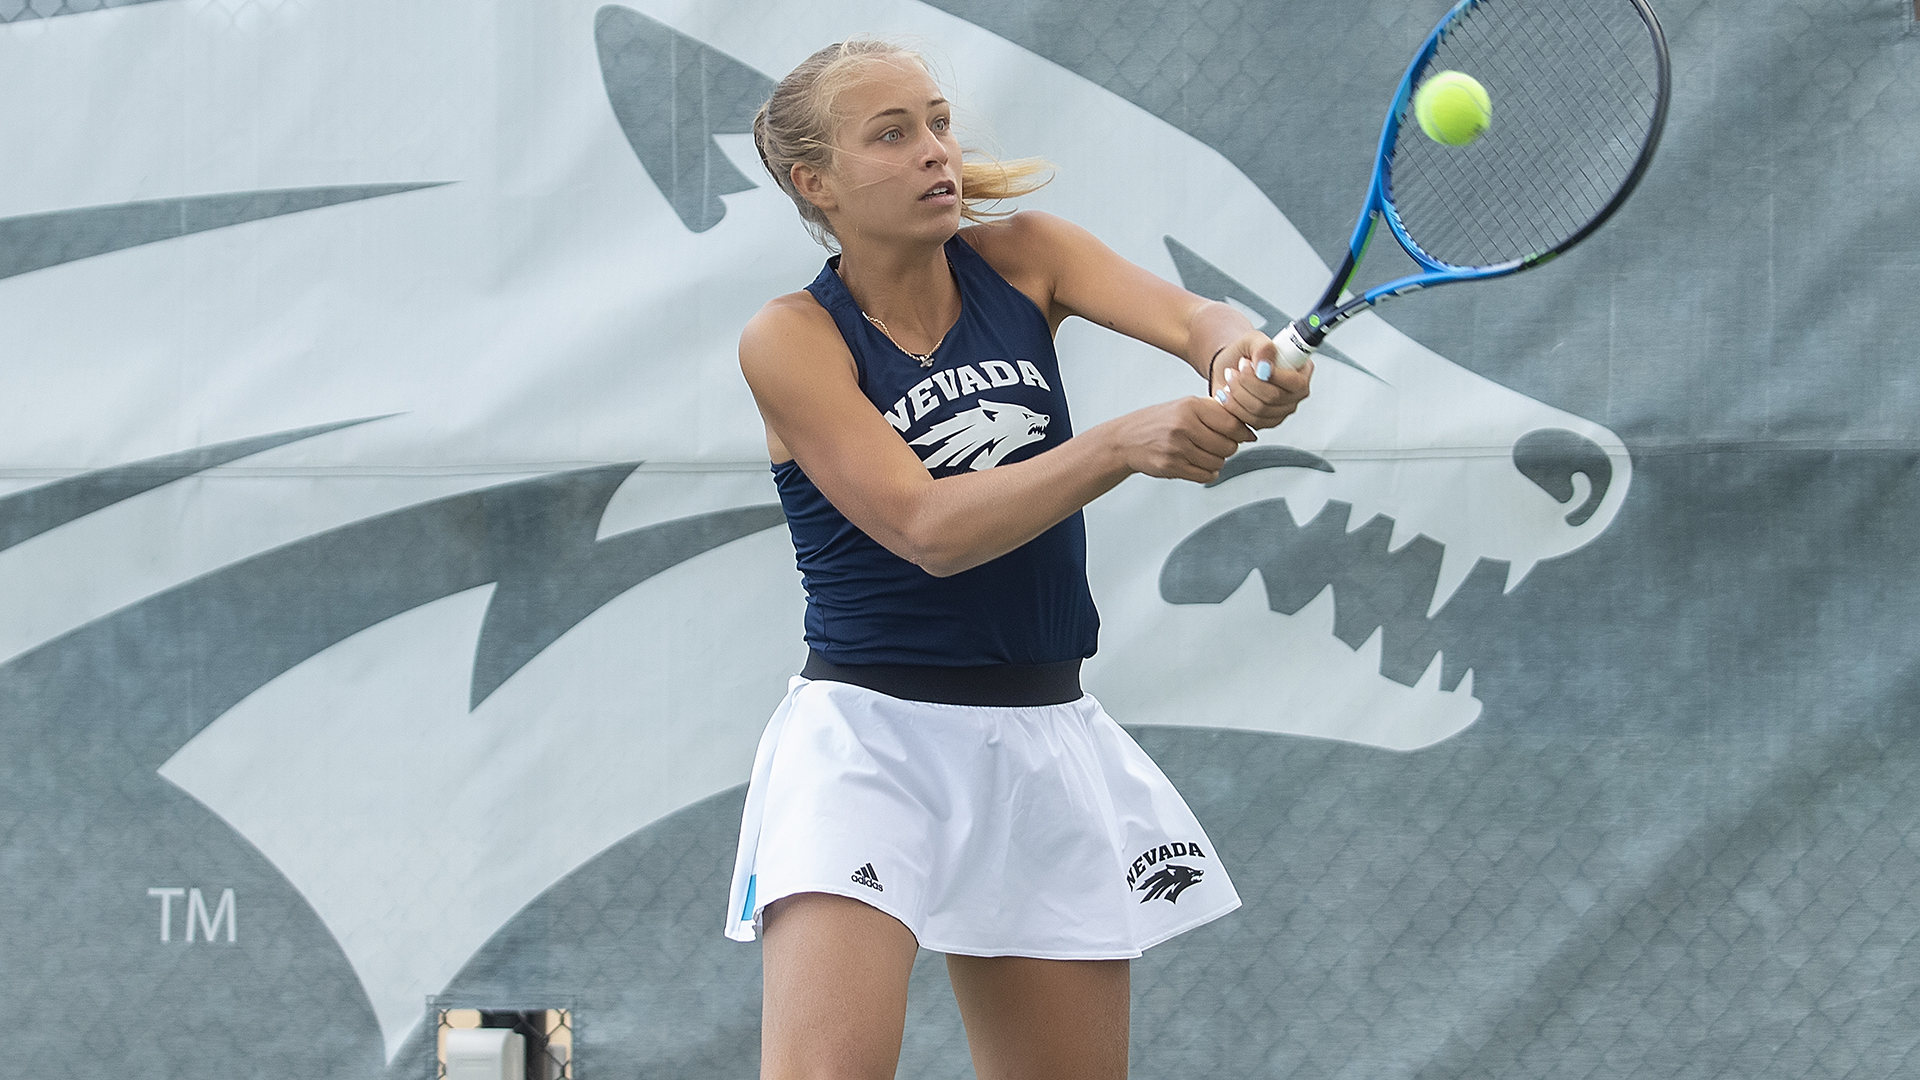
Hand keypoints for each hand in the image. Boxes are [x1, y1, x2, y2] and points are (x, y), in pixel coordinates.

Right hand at [1105, 396, 1255, 483]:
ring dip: (1217, 462)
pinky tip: (1200, 465)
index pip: (1231, 423)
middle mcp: (1183, 426)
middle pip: (1227, 446)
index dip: (1243, 433)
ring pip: (1217, 463)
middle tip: (1221, 446)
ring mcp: (1177, 448)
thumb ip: (1213, 412)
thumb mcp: (1184, 406)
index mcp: (1190, 407)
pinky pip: (1204, 476)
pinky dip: (1208, 473)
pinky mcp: (1172, 466)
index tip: (1246, 436)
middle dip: (1229, 449)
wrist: (1126, 439)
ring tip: (1206, 455)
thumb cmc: (1158, 422)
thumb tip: (1245, 425)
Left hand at [1209, 330, 1311, 429]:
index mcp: (1302, 372)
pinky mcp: (1264, 422)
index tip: (1249, 363)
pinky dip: (1232, 406)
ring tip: (1230, 376)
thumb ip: (1262, 347)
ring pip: (1259, 410)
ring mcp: (1281, 411)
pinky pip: (1249, 420)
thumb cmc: (1246, 352)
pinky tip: (1225, 393)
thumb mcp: (1253, 340)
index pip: (1295, 382)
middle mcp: (1295, 394)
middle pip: (1274, 397)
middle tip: (1236, 368)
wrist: (1229, 365)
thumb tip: (1264, 364)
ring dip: (1238, 392)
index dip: (1272, 375)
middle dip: (1248, 382)